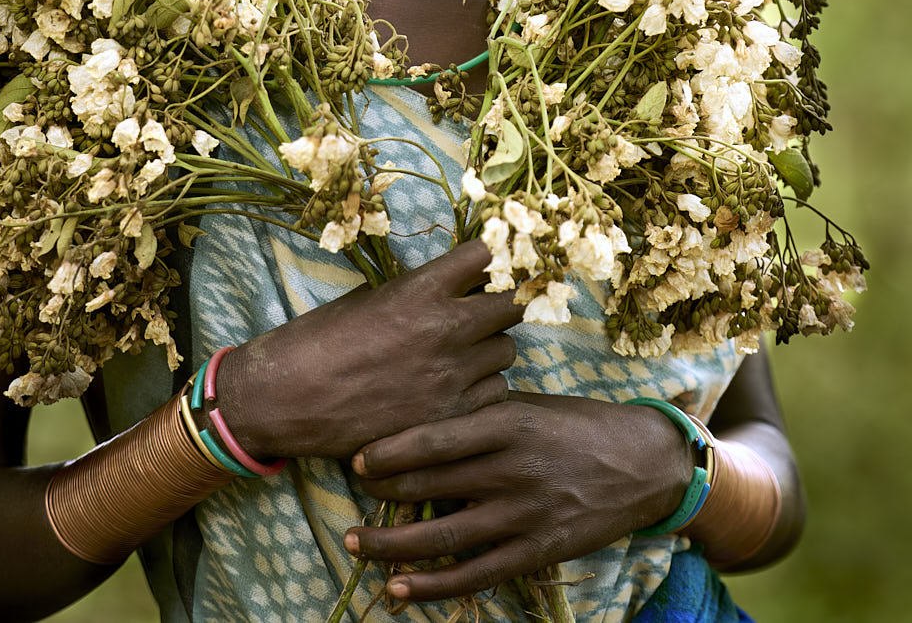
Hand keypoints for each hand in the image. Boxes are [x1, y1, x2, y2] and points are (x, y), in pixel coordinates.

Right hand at [211, 240, 518, 460]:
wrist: (286, 398)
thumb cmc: (317, 340)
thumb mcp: (366, 299)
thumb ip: (413, 292)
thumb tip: (447, 286)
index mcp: (420, 290)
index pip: (486, 256)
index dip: (486, 260)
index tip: (481, 268)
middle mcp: (444, 329)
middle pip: (511, 305)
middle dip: (500, 304)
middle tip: (483, 311)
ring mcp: (450, 377)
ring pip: (507, 352)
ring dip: (490, 349)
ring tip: (464, 355)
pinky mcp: (448, 418)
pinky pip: (495, 394)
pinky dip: (483, 390)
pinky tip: (458, 390)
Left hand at [342, 395, 693, 604]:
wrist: (643, 464)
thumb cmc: (576, 424)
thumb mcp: (529, 404)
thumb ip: (480, 414)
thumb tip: (421, 416)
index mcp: (508, 423)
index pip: (435, 439)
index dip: (391, 451)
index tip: (358, 458)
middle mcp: (513, 469)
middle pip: (431, 487)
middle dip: (383, 495)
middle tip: (350, 497)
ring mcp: (525, 515)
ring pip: (445, 537)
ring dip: (394, 545)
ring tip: (357, 544)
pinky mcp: (536, 552)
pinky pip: (475, 575)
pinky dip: (433, 586)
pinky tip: (399, 589)